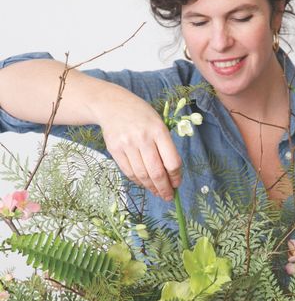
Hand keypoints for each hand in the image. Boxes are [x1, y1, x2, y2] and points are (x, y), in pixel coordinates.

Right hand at [94, 86, 181, 200]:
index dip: (176, 177)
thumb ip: (166, 146)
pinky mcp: (115, 149)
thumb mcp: (158, 124)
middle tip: (168, 196)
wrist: (112, 105)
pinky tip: (144, 184)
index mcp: (159, 130)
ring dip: (151, 187)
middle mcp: (143, 138)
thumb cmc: (141, 115)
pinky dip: (138, 181)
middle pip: (156, 172)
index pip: (172, 161)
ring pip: (142, 175)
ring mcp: (127, 144)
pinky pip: (129, 172)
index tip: (177, 184)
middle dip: (164, 188)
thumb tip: (172, 175)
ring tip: (157, 192)